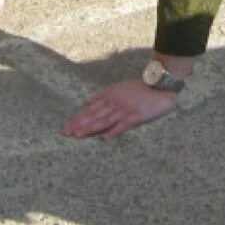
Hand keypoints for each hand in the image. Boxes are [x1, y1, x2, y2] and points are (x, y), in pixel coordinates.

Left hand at [62, 79, 179, 139]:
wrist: (159, 85)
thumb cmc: (139, 87)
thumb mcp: (119, 87)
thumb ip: (104, 95)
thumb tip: (88, 103)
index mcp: (110, 95)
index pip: (90, 108)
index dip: (77, 117)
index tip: (66, 126)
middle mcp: (115, 102)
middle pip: (94, 115)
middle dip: (79, 124)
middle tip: (66, 132)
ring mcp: (125, 109)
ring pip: (105, 120)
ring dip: (91, 127)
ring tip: (78, 135)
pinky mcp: (136, 116)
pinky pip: (123, 125)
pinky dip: (114, 131)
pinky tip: (105, 138)